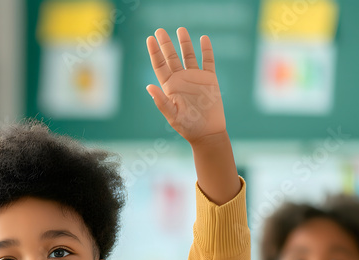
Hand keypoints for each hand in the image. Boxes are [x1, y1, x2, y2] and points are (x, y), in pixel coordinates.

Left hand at [146, 27, 225, 144]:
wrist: (207, 132)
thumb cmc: (187, 126)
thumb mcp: (172, 115)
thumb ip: (161, 101)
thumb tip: (148, 87)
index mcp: (169, 87)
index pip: (160, 65)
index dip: (154, 52)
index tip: (149, 38)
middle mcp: (181, 79)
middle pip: (171, 57)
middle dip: (166, 44)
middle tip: (159, 30)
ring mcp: (195, 78)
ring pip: (189, 56)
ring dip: (184, 43)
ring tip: (180, 29)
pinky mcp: (209, 79)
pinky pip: (208, 61)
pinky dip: (206, 50)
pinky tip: (204, 39)